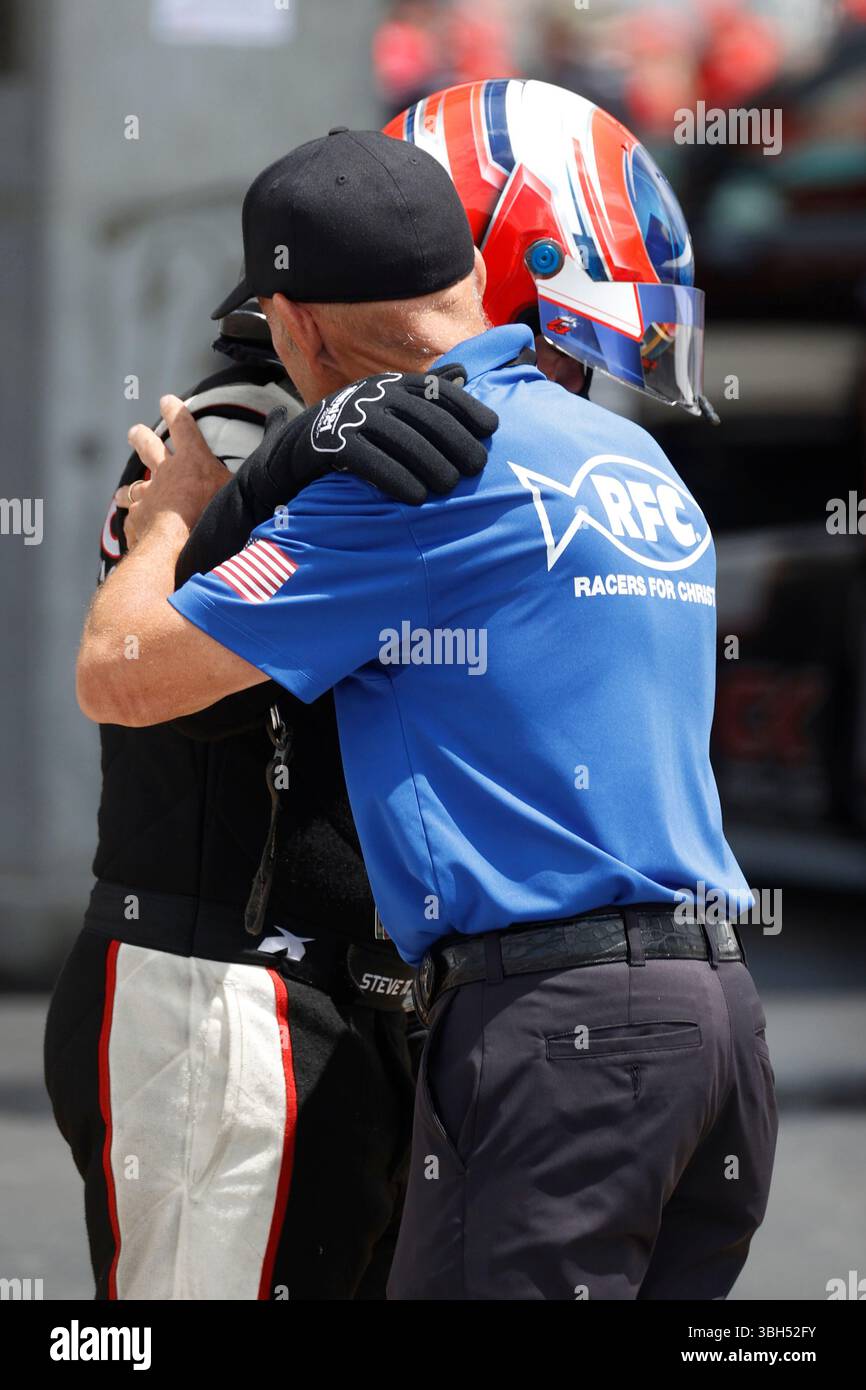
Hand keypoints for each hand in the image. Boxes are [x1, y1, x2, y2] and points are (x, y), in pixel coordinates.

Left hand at [123, 396, 228, 543]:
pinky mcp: (138, 518)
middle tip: (134, 432)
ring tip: (120, 494)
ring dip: (127, 490)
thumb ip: (241, 478)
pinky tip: (133, 530)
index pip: (183, 426)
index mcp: (191, 460)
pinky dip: (134, 523)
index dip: (175, 411)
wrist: (178, 542)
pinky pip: (133, 519)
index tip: (167, 401)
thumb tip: (264, 464)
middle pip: (148, 447)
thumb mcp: (237, 491)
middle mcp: (165, 473)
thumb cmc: (211, 516)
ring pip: (132, 488)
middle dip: (141, 437)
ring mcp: (148, 495)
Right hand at [261, 364, 498, 505]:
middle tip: (477, 467)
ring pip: (400, 439)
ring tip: (450, 487)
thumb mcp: (385, 408)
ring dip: (430, 463)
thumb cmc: (351, 436)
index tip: (493, 427)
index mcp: (388, 384)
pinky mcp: (330, 443)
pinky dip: (396, 478)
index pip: (434, 391)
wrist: (291, 455)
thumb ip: (421, 396)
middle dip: (454, 440)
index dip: (466, 407)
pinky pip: (370, 460)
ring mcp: (350, 417)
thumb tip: (462, 373)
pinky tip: (417, 497)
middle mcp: (371, 393)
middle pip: (422, 416)